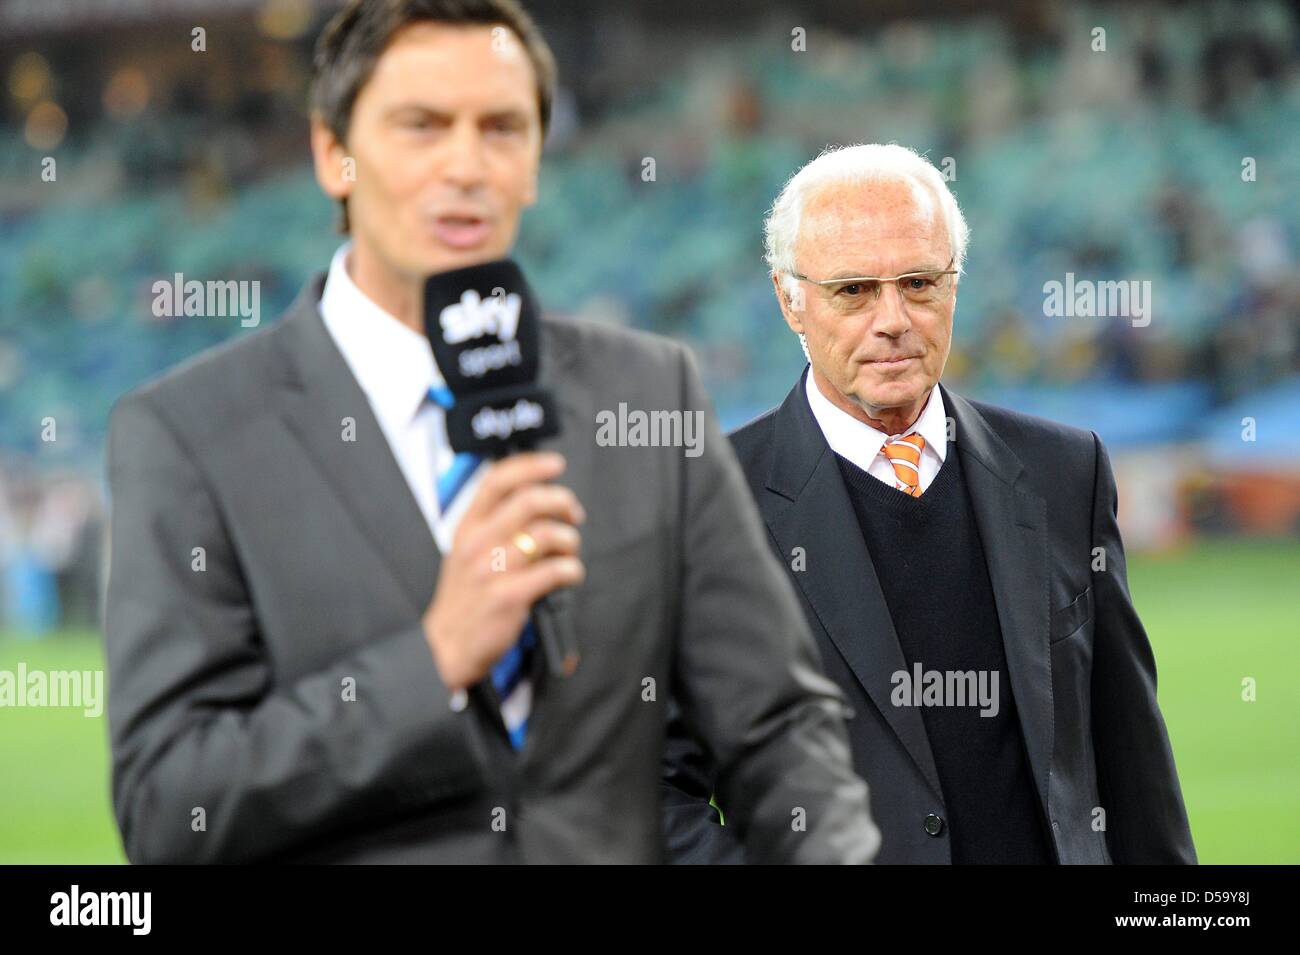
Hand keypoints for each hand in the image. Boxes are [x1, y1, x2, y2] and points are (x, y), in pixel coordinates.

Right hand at [423, 451, 584, 689]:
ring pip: (547, 534)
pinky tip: (569, 575)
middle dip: (562, 501)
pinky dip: (572, 570)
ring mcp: (493, 570)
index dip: (531, 466)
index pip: (497, 480)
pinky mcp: (510, 596)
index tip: (555, 464)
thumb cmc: (465, 597)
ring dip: (570, 540)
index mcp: (467, 527)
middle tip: (572, 513)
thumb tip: (534, 497)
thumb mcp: (464, 551)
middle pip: (530, 500)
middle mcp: (477, 543)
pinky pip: (555, 571)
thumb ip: (492, 524)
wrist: (447, 646)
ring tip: (569, 551)